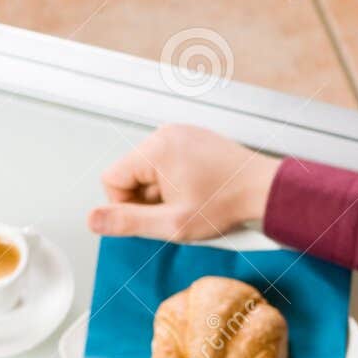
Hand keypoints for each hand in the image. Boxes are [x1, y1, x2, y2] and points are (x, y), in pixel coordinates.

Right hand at [87, 124, 280, 241]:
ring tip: (192, 203)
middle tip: (178, 212)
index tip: (154, 217)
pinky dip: (178, 183)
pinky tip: (199, 193)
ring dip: (164, 193)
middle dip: (148, 199)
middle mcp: (166, 134)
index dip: (126, 206)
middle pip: (131, 174)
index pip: (111, 179)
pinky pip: (170, 164)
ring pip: (150, 171)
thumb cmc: (226, 204)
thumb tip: (92, 220)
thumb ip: (128, 222)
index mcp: (155, 148)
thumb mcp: (172, 223)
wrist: (265, 191)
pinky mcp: (195, 140)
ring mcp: (182, 134)